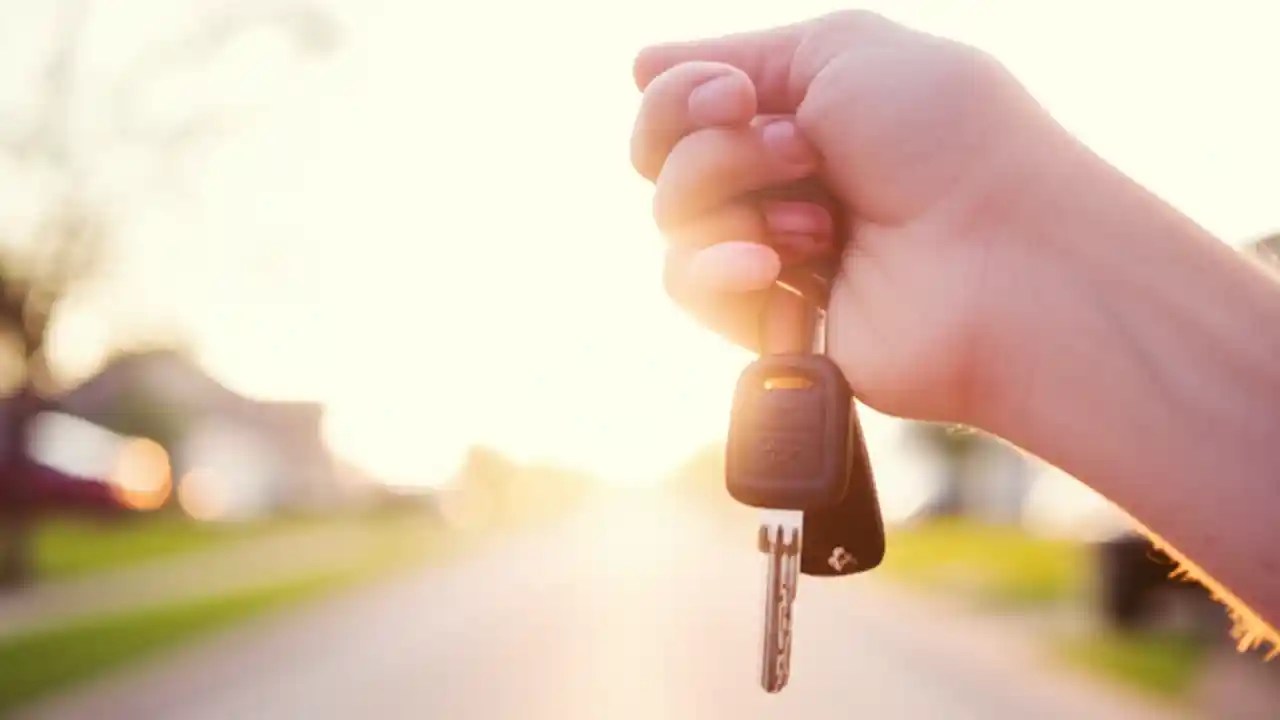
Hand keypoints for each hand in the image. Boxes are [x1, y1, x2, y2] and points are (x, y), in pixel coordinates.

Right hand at [631, 11, 1077, 422]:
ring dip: (735, 204)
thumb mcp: (843, 50)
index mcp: (803, 112)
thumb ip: (735, 56)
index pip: (684, 103)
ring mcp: (776, 252)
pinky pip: (689, 287)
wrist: (1006, 262)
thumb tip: (640, 65)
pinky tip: (780, 268)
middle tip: (803, 154)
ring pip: (672, 221)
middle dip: (716, 151)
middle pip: (663, 160)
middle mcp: (783, 180)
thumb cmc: (948, 142)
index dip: (685, 97)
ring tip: (821, 226)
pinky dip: (721, 268)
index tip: (740, 97)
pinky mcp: (772, 323)